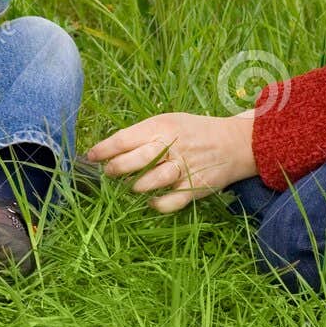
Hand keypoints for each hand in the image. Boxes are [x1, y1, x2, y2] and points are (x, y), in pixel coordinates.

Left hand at [86, 110, 258, 212]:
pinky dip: (158, 204)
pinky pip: (171, 201)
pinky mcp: (195, 187)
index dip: (104, 149)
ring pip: (152, 181)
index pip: (125, 138)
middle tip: (109, 173)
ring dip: (136, 186)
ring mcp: (184, 168)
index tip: (91, 156)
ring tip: (130, 186)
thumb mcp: (169, 122)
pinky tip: (152, 201)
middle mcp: (172, 147)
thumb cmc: (193, 132)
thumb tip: (110, 149)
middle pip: (136, 159)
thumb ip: (142, 135)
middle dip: (116, 168)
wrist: (235, 143)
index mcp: (162, 126)